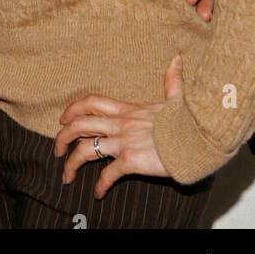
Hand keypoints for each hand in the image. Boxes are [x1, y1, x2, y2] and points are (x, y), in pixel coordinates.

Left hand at [54, 55, 183, 197]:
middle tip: (57, 149)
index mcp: (128, 110)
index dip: (73, 109)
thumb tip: (177, 60)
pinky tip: (98, 193)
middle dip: (62, 137)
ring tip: (66, 176)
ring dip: (72, 164)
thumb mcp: (176, 99)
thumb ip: (172, 81)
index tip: (63, 119)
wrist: (197, 137)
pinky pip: (108, 173)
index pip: (92, 103)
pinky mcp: (131, 160)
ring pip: (86, 150)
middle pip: (80, 125)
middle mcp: (121, 124)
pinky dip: (100, 185)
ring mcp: (124, 142)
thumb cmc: (187, 120)